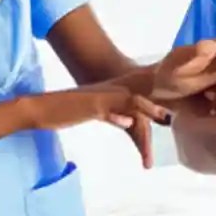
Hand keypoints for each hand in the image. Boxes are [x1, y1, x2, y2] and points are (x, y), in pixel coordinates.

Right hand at [25, 83, 168, 168]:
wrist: (41, 107)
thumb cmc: (64, 112)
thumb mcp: (94, 113)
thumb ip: (112, 114)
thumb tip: (127, 121)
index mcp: (112, 96)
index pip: (140, 99)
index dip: (157, 106)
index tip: (172, 114)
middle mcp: (110, 93)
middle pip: (141, 100)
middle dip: (158, 109)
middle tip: (174, 118)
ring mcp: (101, 99)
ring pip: (132, 102)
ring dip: (149, 110)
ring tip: (164, 118)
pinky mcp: (90, 106)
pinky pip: (109, 110)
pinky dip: (119, 116)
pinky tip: (127, 123)